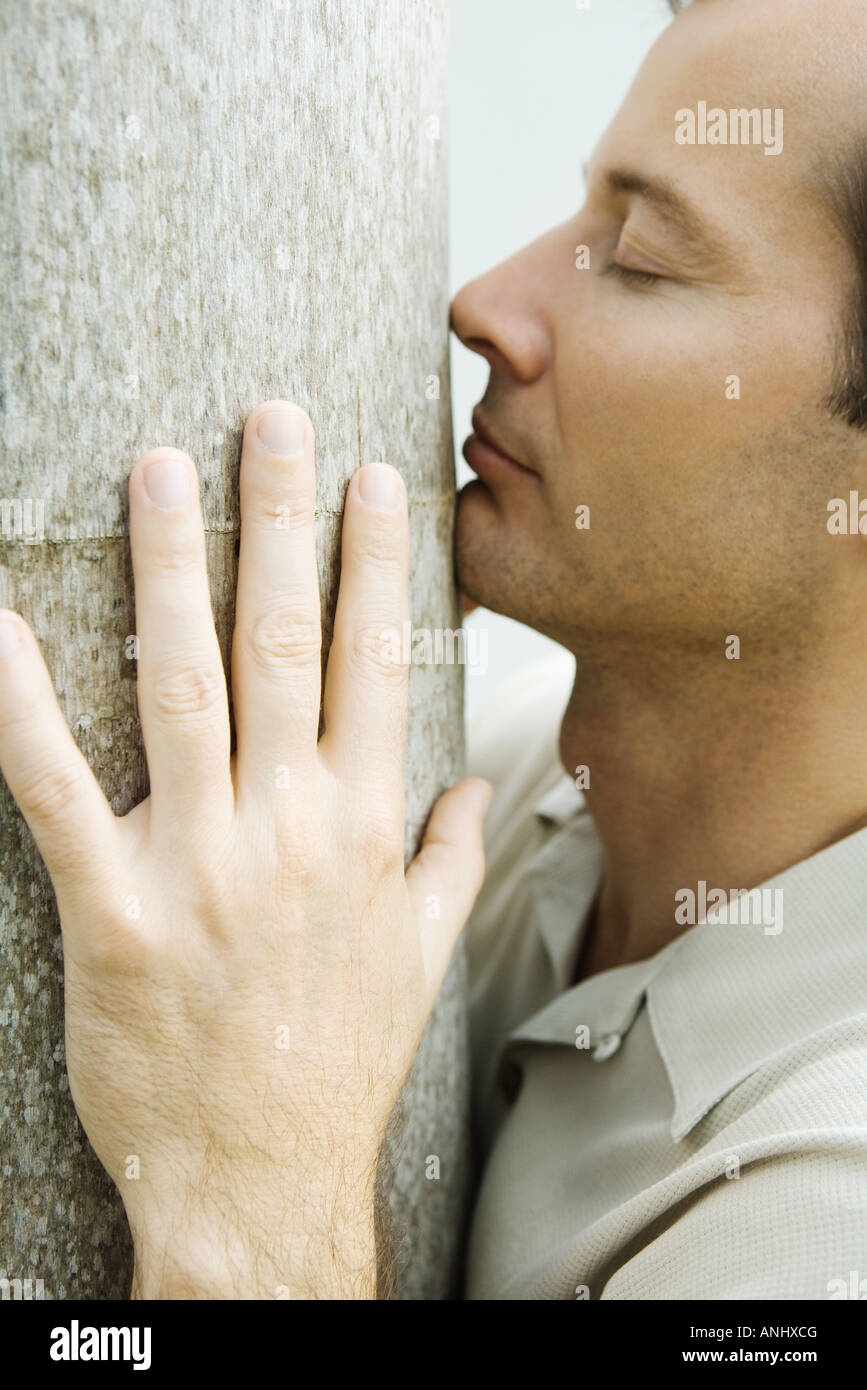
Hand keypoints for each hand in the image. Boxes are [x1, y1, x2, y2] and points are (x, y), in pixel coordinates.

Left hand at [0, 401, 490, 1298]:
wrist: (263, 1177)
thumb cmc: (338, 1062)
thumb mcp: (422, 957)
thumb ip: (451, 861)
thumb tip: (477, 793)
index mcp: (364, 828)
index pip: (375, 663)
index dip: (374, 562)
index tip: (370, 477)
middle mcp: (289, 826)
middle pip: (285, 645)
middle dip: (278, 522)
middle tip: (269, 421)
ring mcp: (199, 863)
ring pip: (181, 686)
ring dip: (171, 569)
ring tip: (160, 469)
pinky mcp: (113, 908)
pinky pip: (55, 788)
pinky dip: (21, 704)